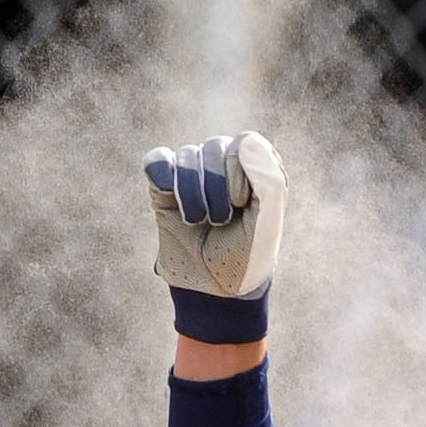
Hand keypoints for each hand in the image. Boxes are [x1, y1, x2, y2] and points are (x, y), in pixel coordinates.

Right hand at [144, 132, 284, 302]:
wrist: (213, 287)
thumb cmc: (247, 253)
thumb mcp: (267, 223)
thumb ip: (268, 181)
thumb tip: (245, 139)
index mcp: (258, 165)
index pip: (245, 143)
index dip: (239, 178)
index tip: (242, 207)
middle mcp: (226, 160)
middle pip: (214, 147)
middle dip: (217, 191)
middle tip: (222, 221)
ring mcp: (194, 169)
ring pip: (186, 157)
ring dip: (193, 197)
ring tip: (201, 222)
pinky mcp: (163, 182)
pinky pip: (157, 160)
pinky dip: (165, 183)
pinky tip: (175, 207)